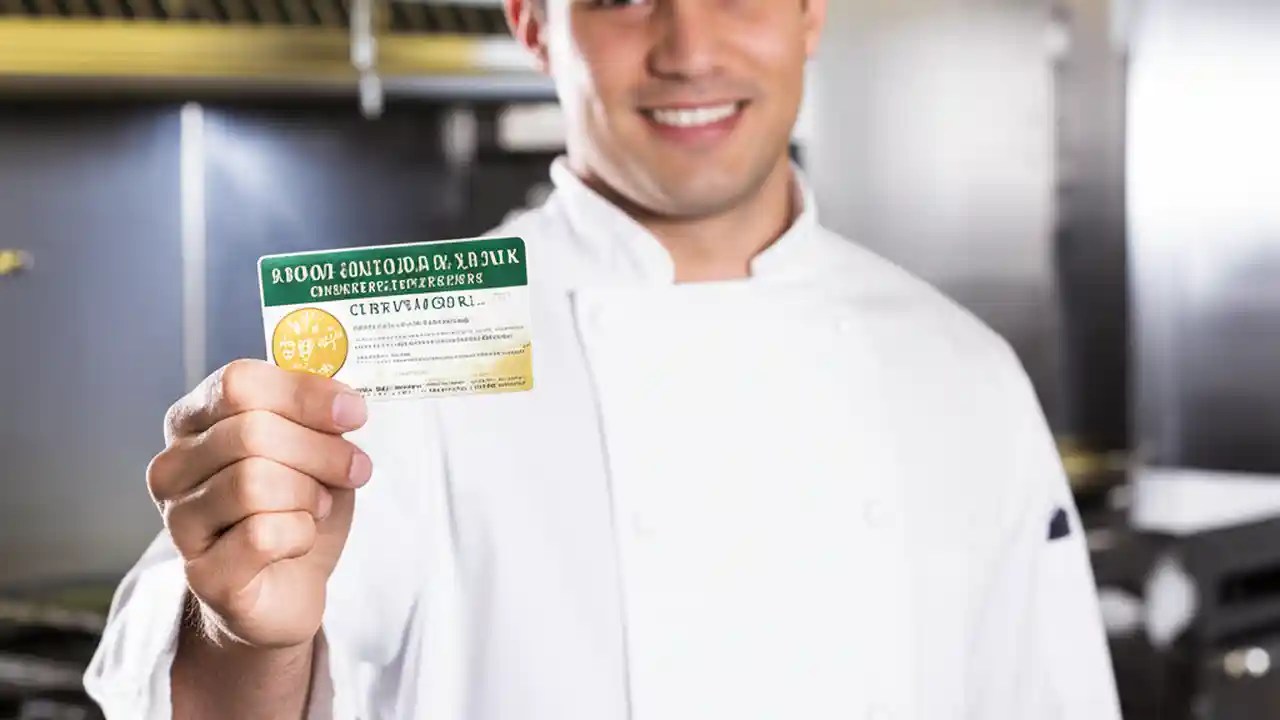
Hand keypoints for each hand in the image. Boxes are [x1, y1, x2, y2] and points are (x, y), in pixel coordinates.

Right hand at [147, 359, 371, 649]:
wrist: (289, 586)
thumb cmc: (296, 507)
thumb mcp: (314, 450)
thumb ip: (317, 419)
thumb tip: (341, 402)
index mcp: (194, 421)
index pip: (238, 383)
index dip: (303, 393)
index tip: (354, 413)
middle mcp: (172, 467)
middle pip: (250, 432)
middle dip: (319, 450)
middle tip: (356, 468)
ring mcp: (179, 522)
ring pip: (253, 483)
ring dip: (308, 494)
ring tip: (318, 507)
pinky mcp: (202, 573)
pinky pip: (262, 535)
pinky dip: (300, 533)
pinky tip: (299, 539)